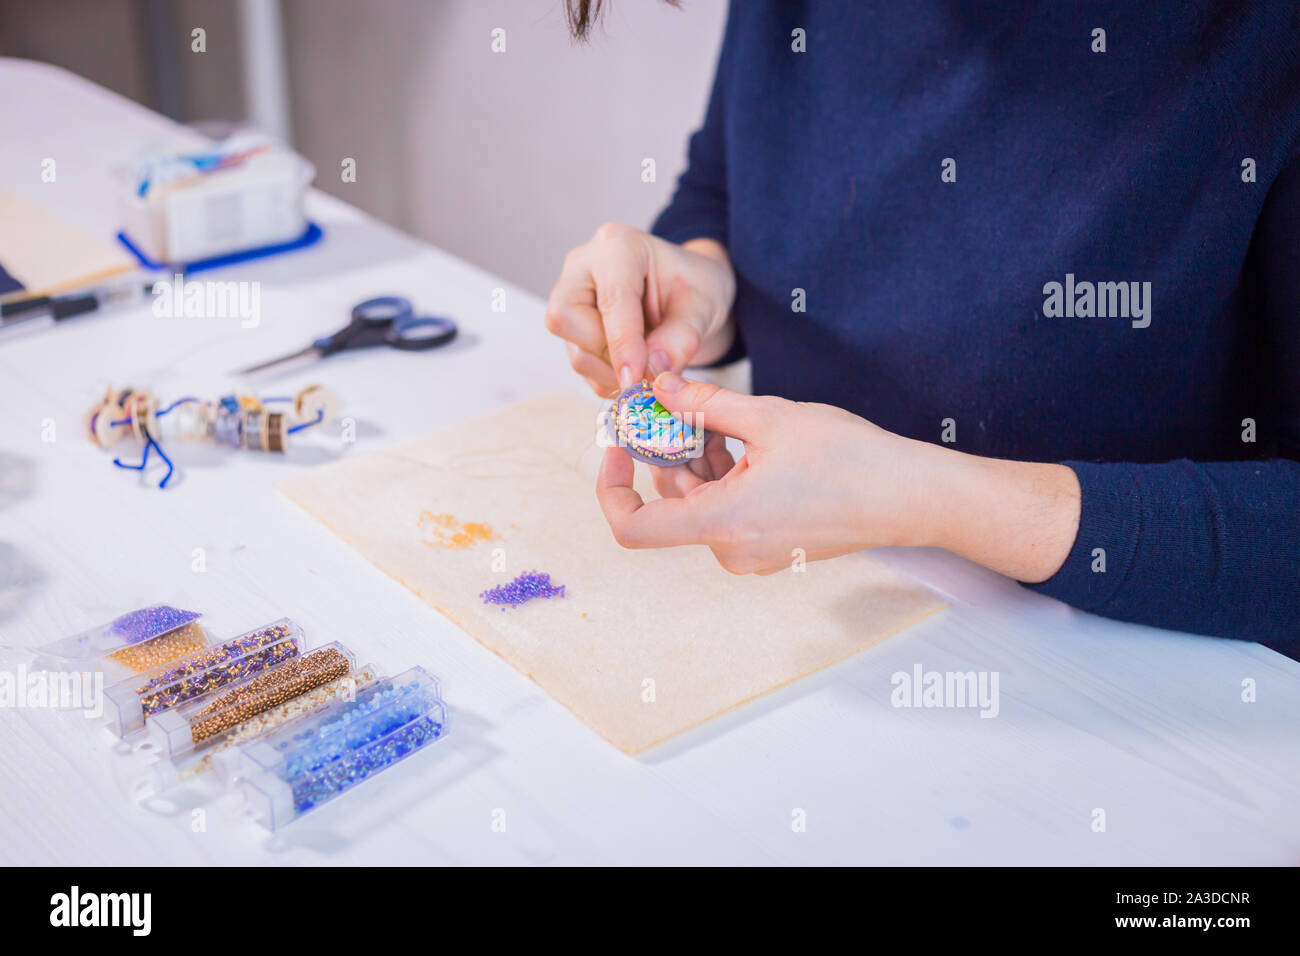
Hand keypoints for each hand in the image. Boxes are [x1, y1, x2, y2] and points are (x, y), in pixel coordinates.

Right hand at [545, 223, 735, 395]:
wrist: (687, 294)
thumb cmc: (694, 288)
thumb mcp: (703, 307)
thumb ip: (681, 339)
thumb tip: (652, 372)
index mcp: (618, 246)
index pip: (610, 298)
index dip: (622, 342)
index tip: (637, 378)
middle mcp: (583, 268)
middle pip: (565, 320)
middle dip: (608, 353)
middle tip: (647, 365)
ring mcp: (572, 298)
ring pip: (574, 350)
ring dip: (612, 373)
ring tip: (649, 366)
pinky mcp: (572, 329)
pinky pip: (582, 366)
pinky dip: (610, 379)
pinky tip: (636, 367)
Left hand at [596, 373, 1081, 581]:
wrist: (912, 496)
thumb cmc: (849, 458)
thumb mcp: (770, 417)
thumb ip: (705, 404)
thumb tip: (660, 388)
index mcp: (721, 523)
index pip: (632, 527)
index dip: (610, 488)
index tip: (615, 448)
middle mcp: (730, 550)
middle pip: (669, 503)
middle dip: (663, 453)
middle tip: (671, 404)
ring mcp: (752, 555)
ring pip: (699, 505)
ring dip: (696, 461)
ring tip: (716, 415)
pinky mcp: (772, 549)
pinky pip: (727, 513)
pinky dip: (723, 477)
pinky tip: (743, 440)